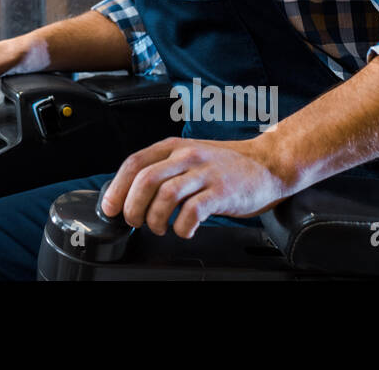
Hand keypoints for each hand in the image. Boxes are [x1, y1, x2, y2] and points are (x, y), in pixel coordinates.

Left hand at [99, 136, 290, 238]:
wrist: (267, 164)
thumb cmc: (225, 166)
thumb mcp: (189, 157)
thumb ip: (163, 170)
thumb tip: (130, 194)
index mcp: (173, 147)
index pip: (134, 163)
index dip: (117, 187)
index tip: (110, 208)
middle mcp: (187, 156)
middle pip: (146, 180)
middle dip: (132, 206)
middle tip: (134, 222)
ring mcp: (205, 173)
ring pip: (166, 195)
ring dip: (155, 218)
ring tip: (159, 228)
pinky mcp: (221, 192)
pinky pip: (192, 211)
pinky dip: (182, 226)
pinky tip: (183, 230)